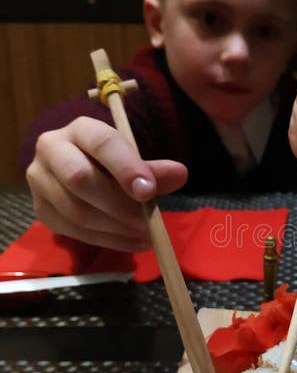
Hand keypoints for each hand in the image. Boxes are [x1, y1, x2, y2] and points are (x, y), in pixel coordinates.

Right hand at [26, 116, 187, 251]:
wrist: (75, 171)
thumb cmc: (110, 162)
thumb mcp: (132, 160)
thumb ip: (153, 169)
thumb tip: (180, 174)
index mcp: (79, 129)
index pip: (101, 143)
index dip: (125, 167)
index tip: (148, 191)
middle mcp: (51, 149)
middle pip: (79, 178)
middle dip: (118, 204)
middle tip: (147, 223)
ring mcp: (40, 181)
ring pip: (76, 210)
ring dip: (115, 228)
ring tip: (145, 235)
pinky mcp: (41, 210)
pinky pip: (73, 230)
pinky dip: (107, 240)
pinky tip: (132, 243)